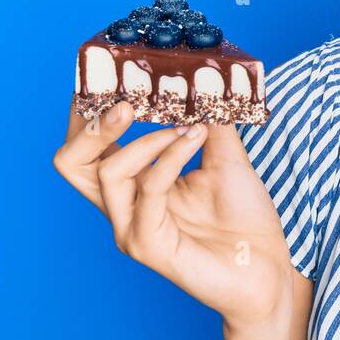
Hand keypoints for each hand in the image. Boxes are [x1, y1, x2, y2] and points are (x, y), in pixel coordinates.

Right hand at [53, 98, 294, 333]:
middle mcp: (124, 206)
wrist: (268, 266)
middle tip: (127, 99)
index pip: (87, 146)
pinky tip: (195, 140)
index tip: (109, 73)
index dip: (88, 110)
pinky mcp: (147, 246)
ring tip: (187, 126)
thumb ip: (210, 120)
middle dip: (91, 123)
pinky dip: (170, 157)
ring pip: (106, 172)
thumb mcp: (226, 156)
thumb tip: (204, 78)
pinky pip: (147, 190)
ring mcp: (131, 228)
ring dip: (146, 139)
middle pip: (71, 161)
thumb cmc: (244, 218)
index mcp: (134, 184)